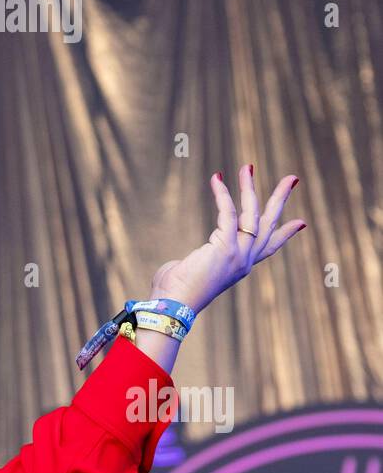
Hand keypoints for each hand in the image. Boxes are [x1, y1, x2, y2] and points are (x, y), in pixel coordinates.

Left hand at [148, 163, 305, 314]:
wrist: (172, 306)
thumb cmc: (173, 292)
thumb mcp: (194, 273)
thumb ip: (199, 262)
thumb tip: (189, 261)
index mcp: (239, 268)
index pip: (268, 249)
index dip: (285, 234)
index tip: (301, 223)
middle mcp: (244, 261)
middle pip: (269, 225)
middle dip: (280, 199)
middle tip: (292, 179)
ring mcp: (238, 254)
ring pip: (252, 213)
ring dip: (248, 187)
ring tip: (248, 167)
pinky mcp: (226, 247)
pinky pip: (227, 212)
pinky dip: (222, 193)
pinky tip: (217, 179)